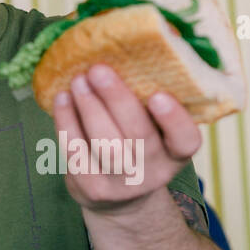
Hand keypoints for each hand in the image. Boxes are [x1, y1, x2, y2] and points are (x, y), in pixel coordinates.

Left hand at [51, 63, 200, 215]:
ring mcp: (122, 184)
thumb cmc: (136, 147)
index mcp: (176, 153)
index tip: (158, 94)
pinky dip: (66, 122)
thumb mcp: (153, 132)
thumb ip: (146, 103)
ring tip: (78, 79)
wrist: (118, 199)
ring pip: (106, 145)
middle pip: (139, 137)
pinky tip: (62, 98)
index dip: (174, 119)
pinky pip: (77, 153)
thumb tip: (126, 50)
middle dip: (116, 100)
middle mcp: (154, 172)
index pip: (186, 141)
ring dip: (89, 108)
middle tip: (98, 69)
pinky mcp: (92, 188)